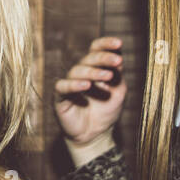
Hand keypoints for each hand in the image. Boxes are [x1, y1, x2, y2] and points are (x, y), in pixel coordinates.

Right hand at [54, 36, 126, 153]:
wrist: (95, 135)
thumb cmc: (105, 111)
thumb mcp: (118, 92)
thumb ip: (118, 77)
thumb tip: (118, 60)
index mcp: (94, 68)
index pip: (96, 50)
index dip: (106, 44)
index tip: (119, 44)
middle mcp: (81, 73)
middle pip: (88, 58)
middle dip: (103, 58)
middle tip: (117, 61)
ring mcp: (69, 84)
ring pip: (77, 71)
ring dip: (93, 72)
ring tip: (107, 76)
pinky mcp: (60, 97)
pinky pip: (63, 87)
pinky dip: (74, 85)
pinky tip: (86, 86)